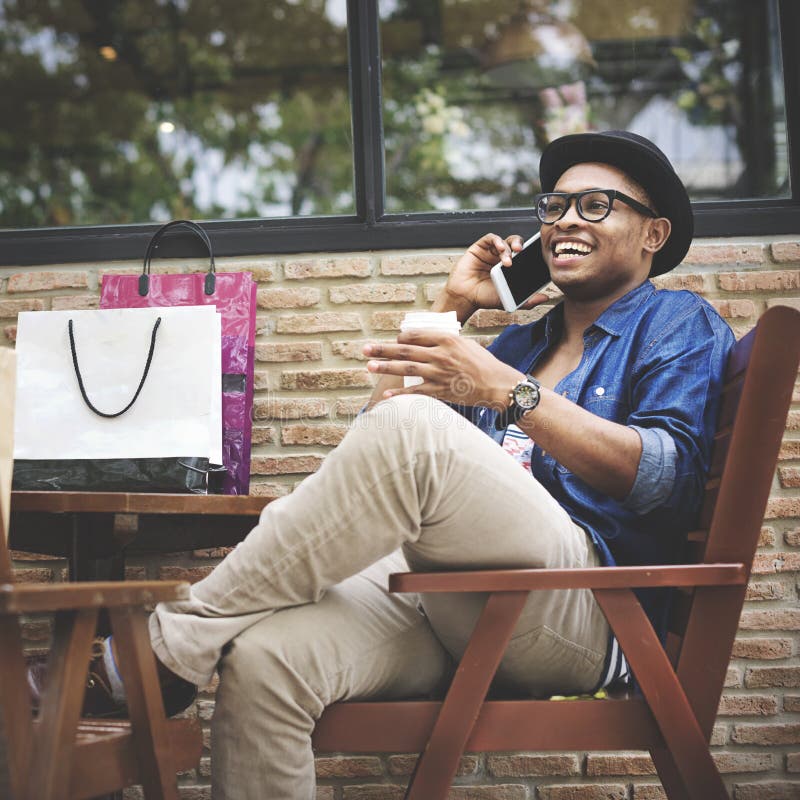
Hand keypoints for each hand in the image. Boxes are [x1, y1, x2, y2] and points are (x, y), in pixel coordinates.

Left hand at [364, 330, 521, 407]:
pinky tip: (386, 396)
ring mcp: (439, 373)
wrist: (497, 385)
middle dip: (383, 350)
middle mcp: (440, 355)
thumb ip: (444, 341)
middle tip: (365, 349)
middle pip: (405, 351)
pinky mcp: (440, 391)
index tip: (394, 341)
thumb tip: (426, 340)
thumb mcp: (465, 344)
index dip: (401, 338)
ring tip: (369, 366)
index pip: (415, 335)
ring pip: (406, 369)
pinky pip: (416, 392)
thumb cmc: (483, 364)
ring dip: (386, 368)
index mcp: (447, 339)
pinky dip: (400, 395)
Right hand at [433, 233, 548, 321]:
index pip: (524, 255)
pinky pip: (491, 238)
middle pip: (516, 244)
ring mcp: (491, 252)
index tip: (535, 256)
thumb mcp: (509, 300)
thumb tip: (546, 297)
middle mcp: (501, 257)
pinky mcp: (480, 247)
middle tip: (521, 251)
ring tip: (507, 260)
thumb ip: (528, 300)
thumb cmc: (484, 298)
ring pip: (505, 241)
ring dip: (508, 247)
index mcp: (511, 267)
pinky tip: (499, 248)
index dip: (530, 253)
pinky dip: (497, 241)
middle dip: (520, 245)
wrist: (465, 297)